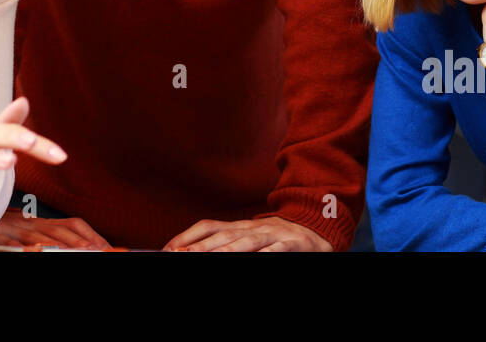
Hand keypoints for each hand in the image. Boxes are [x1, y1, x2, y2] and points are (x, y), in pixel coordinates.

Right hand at [0, 211, 112, 249]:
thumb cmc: (5, 228)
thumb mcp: (31, 231)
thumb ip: (52, 236)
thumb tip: (85, 244)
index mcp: (43, 222)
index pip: (73, 224)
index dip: (90, 234)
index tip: (105, 246)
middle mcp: (32, 224)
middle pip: (61, 230)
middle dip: (80, 241)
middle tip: (95, 250)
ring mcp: (16, 230)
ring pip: (40, 237)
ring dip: (59, 245)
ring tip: (76, 251)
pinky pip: (13, 244)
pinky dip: (24, 247)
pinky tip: (35, 251)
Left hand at [164, 217, 331, 251]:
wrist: (316, 227)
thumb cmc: (276, 237)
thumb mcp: (248, 235)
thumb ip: (225, 241)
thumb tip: (190, 249)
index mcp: (240, 226)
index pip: (208, 226)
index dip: (187, 236)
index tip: (169, 248)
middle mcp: (253, 228)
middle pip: (224, 236)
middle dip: (201, 247)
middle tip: (181, 255)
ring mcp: (273, 235)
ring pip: (247, 243)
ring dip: (226, 250)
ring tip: (209, 258)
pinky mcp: (292, 244)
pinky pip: (276, 251)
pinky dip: (266, 254)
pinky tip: (257, 259)